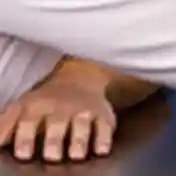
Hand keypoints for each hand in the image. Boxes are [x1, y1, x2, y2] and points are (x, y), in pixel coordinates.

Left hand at [0, 64, 115, 162]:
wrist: (80, 79)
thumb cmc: (44, 102)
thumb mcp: (21, 108)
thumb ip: (5, 126)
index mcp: (36, 106)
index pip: (28, 122)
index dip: (25, 138)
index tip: (23, 154)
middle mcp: (61, 107)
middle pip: (57, 123)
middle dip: (54, 141)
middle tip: (52, 156)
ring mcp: (83, 110)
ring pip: (82, 125)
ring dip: (79, 140)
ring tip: (76, 155)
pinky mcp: (103, 114)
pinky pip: (106, 126)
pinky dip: (104, 138)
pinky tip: (101, 150)